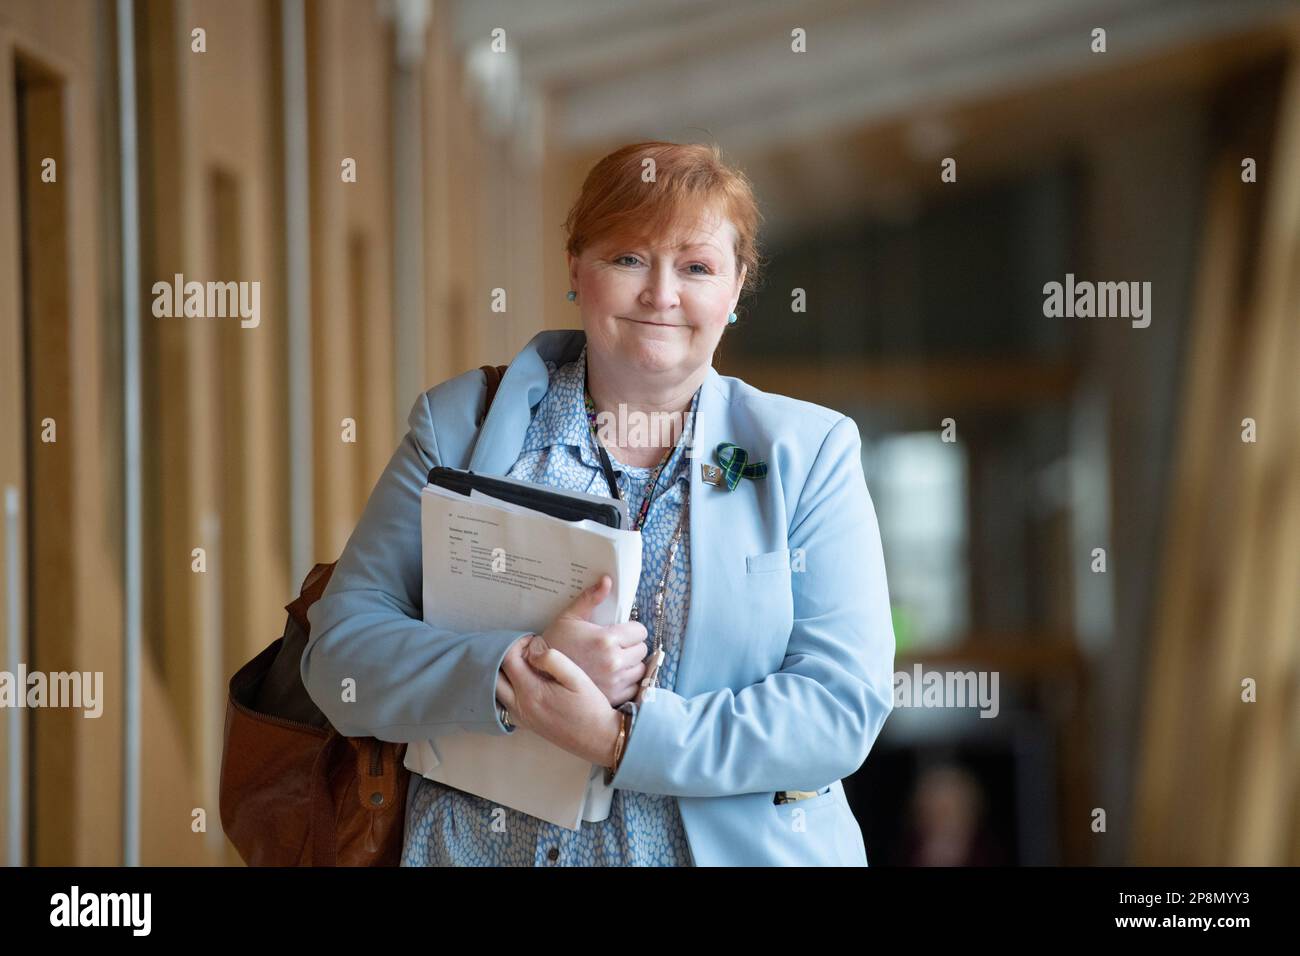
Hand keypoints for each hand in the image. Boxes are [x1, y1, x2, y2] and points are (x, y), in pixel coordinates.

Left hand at [495, 635, 622, 766]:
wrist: (598, 737)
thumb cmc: (591, 706)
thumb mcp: (577, 677)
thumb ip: (553, 660)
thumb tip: (534, 652)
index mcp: (531, 692)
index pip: (507, 660)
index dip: (517, 644)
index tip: (533, 641)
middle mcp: (520, 706)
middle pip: (495, 675)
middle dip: (505, 657)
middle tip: (524, 650)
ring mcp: (521, 717)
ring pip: (496, 691)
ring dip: (503, 673)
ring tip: (522, 664)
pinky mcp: (526, 724)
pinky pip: (503, 704)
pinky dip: (506, 690)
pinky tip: (522, 683)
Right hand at [534, 575, 647, 706]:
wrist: (540, 673)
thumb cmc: (555, 642)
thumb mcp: (570, 617)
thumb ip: (591, 598)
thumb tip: (607, 580)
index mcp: (606, 639)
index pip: (640, 631)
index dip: (632, 630)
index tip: (623, 632)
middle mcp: (614, 661)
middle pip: (642, 650)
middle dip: (632, 647)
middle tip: (618, 646)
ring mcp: (614, 682)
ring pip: (640, 670)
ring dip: (632, 665)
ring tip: (617, 661)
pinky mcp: (612, 697)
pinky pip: (634, 688)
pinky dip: (627, 683)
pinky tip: (614, 677)